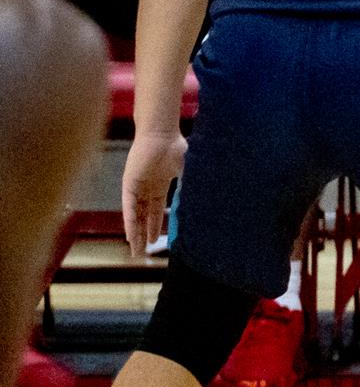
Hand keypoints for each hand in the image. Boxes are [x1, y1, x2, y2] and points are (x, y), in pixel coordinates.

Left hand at [122, 127, 187, 257]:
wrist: (162, 134)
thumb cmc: (177, 147)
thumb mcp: (187, 171)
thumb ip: (189, 187)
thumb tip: (204, 201)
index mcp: (160, 184)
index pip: (157, 210)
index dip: (156, 226)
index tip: (157, 241)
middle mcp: (147, 188)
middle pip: (145, 217)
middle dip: (144, 234)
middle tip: (142, 252)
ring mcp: (137, 187)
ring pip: (136, 215)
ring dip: (136, 233)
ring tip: (136, 250)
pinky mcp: (129, 184)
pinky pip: (130, 207)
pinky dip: (131, 222)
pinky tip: (131, 235)